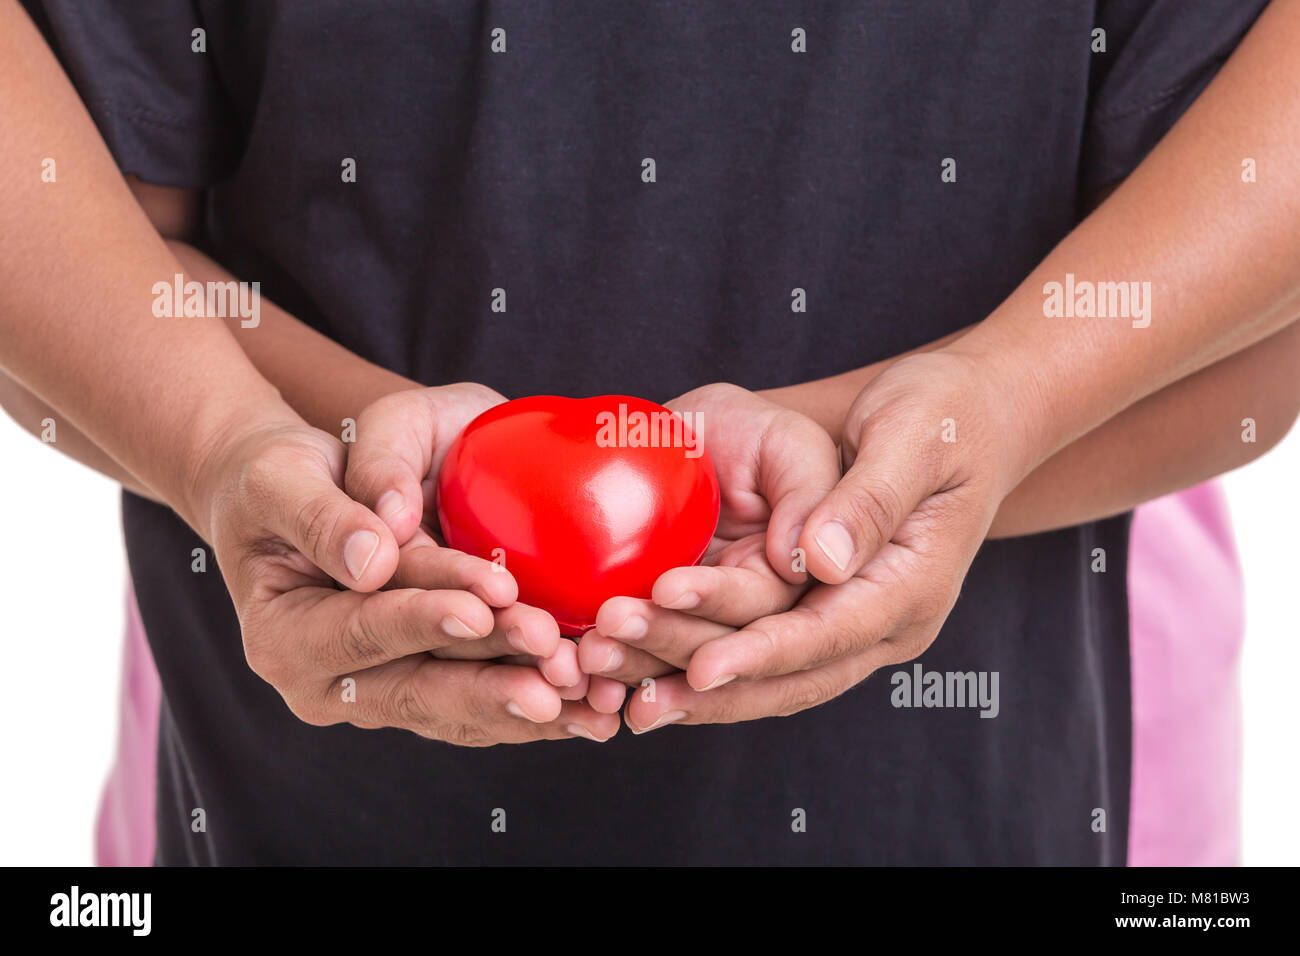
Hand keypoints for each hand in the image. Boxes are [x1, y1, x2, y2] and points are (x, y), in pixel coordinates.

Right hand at [202, 412, 618, 744]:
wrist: (292, 498)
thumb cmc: (278, 476)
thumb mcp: (281, 477)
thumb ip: (321, 517)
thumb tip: (371, 561)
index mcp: (284, 640)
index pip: (364, 629)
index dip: (425, 619)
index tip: (483, 606)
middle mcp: (328, 686)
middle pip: (420, 686)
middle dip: (493, 676)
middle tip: (555, 662)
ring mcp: (379, 695)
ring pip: (461, 707)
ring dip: (527, 702)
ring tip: (590, 697)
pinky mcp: (423, 688)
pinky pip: (483, 705)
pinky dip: (537, 708)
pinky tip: (592, 707)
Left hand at [622, 350, 1024, 731]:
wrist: (972, 417)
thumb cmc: (944, 414)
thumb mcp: (914, 437)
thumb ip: (870, 499)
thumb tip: (822, 562)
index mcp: (912, 584)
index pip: (829, 634)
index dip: (763, 654)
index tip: (700, 668)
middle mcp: (889, 623)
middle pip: (795, 676)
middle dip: (714, 689)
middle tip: (637, 699)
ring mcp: (862, 627)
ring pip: (777, 682)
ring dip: (704, 696)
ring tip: (630, 705)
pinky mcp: (831, 617)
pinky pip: (769, 660)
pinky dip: (712, 674)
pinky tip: (654, 682)